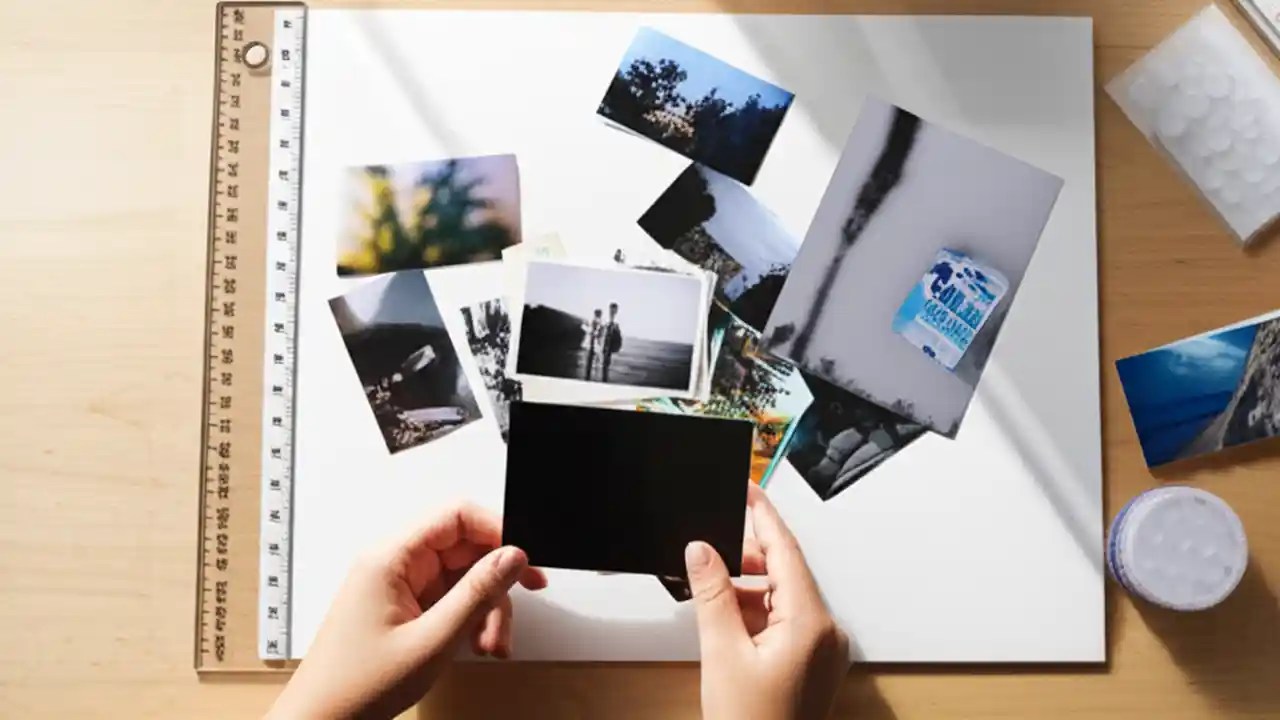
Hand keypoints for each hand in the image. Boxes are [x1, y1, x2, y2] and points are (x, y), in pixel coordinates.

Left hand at [267, 504, 546, 719]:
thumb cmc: (356, 686)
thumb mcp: (431, 640)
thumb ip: (477, 593)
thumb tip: (513, 556)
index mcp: (391, 558)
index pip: (455, 516)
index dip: (496, 529)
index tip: (524, 556)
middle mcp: (395, 565)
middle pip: (465, 548)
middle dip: (496, 580)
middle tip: (525, 598)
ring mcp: (400, 586)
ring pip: (463, 576)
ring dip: (487, 607)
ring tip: (492, 643)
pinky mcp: (406, 606)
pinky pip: (451, 598)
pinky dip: (471, 619)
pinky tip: (477, 643)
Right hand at [687, 485, 849, 719]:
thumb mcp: (721, 653)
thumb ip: (711, 594)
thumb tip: (701, 550)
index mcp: (811, 623)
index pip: (786, 550)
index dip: (762, 515)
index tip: (747, 488)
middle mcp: (826, 632)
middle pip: (785, 571)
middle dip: (746, 557)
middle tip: (708, 548)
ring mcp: (822, 650)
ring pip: (782, 596)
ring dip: (747, 589)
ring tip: (710, 594)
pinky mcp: (811, 663)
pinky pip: (784, 620)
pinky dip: (755, 613)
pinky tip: (725, 620)